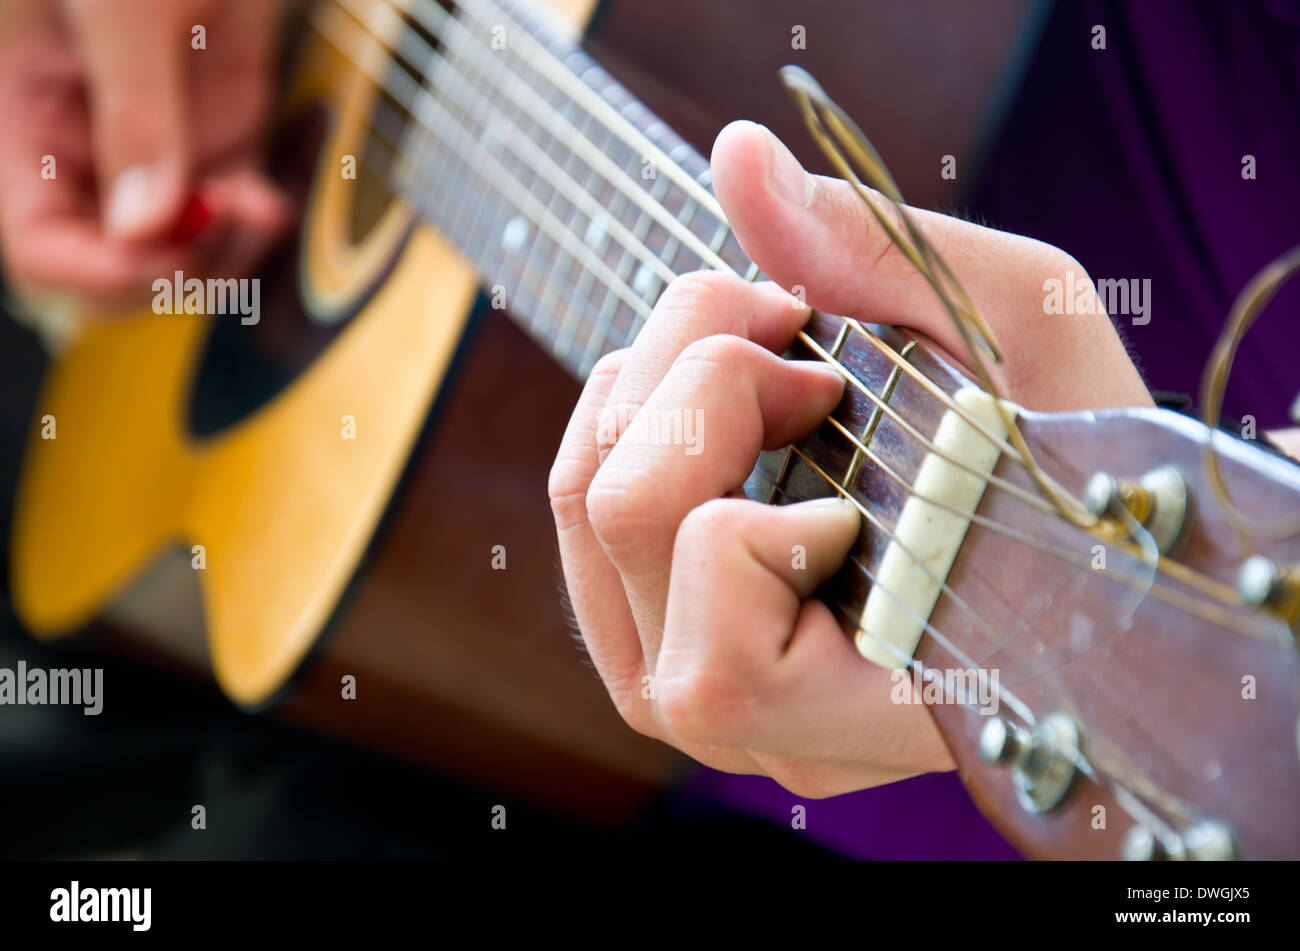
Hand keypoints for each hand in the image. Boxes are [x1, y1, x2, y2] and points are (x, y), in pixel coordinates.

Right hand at [0, 0, 289, 311]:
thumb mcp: (117, 7)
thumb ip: (132, 113)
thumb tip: (144, 223)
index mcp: (28, 119)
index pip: (39, 245)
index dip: (95, 271)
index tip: (157, 252)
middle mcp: (89, 147)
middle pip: (112, 264)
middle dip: (166, 271)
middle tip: (213, 233)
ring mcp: (161, 148)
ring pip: (182, 250)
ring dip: (222, 255)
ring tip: (251, 214)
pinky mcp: (220, 136)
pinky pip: (233, 212)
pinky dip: (254, 224)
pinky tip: (268, 207)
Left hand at [550, 121, 1151, 796]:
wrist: (1071, 534)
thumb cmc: (1075, 449)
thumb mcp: (1022, 330)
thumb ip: (877, 254)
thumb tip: (736, 156)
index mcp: (871, 710)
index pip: (724, 631)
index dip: (760, 484)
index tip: (845, 404)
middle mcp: (761, 735)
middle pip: (625, 521)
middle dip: (706, 374)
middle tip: (804, 354)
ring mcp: (699, 697)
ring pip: (581, 507)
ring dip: (664, 382)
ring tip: (768, 369)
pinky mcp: (659, 639)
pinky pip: (579, 508)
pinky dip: (637, 411)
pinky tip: (724, 404)